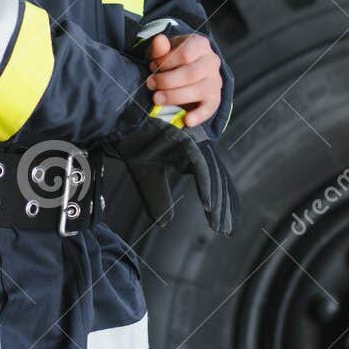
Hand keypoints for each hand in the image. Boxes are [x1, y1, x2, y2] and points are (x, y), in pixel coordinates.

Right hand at [110, 117, 239, 235]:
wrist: (121, 118)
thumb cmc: (134, 139)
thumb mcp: (147, 176)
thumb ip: (157, 198)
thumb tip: (165, 223)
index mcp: (189, 156)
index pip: (209, 181)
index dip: (218, 202)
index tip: (222, 226)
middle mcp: (195, 149)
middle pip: (215, 180)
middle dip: (223, 207)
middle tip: (227, 230)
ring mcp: (193, 144)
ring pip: (211, 176)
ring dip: (217, 201)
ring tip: (221, 223)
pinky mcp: (186, 140)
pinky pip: (200, 166)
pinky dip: (205, 185)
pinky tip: (209, 204)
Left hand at [146, 33, 221, 127]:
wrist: (186, 70)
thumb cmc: (171, 59)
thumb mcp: (163, 51)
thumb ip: (160, 47)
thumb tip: (159, 40)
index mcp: (201, 44)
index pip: (186, 54)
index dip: (166, 62)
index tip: (153, 65)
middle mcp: (212, 62)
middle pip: (191, 73)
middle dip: (167, 81)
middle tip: (150, 84)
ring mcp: (215, 81)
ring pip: (198, 90)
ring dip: (174, 96)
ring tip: (157, 98)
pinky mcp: (215, 99)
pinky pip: (209, 108)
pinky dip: (198, 116)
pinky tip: (187, 120)